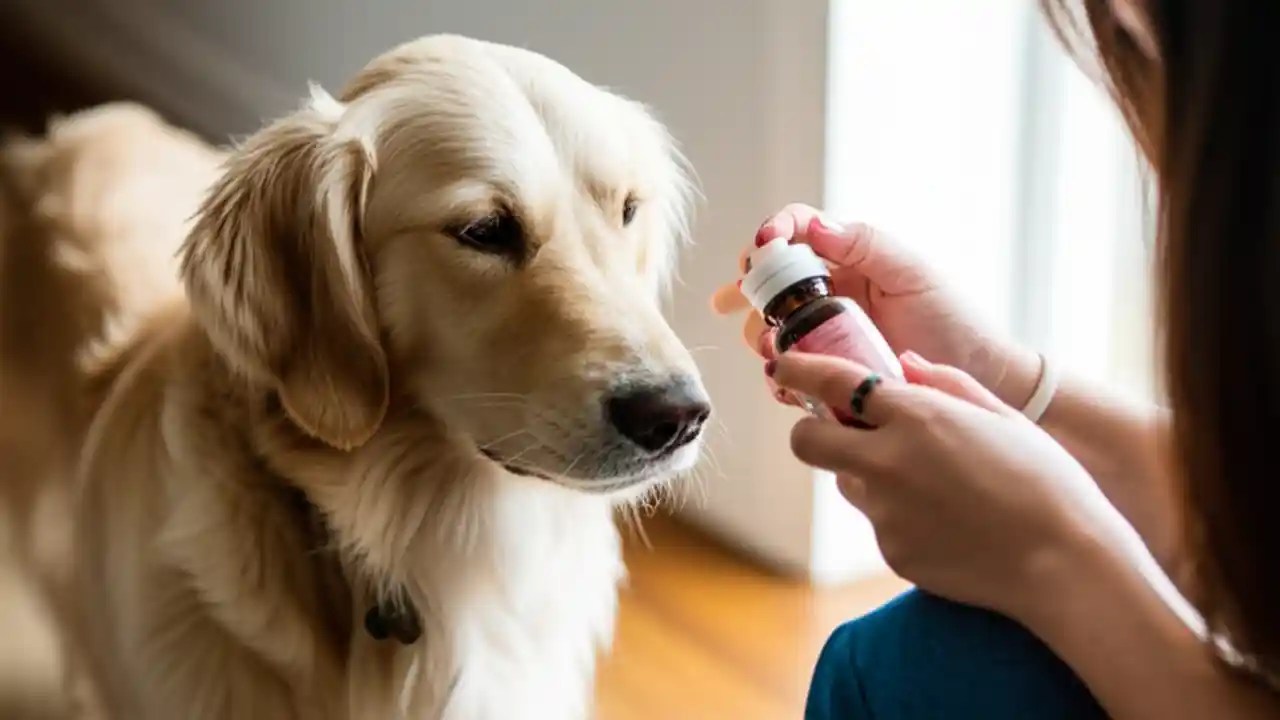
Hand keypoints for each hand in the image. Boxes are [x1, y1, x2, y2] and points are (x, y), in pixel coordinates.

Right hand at [711, 203, 1040, 407]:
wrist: (982, 380)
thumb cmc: (955, 321)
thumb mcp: (914, 273)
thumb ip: (866, 244)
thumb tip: (814, 226)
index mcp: (849, 258)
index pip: (796, 231)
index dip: (772, 233)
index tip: (764, 246)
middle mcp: (830, 293)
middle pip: (770, 281)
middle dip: (750, 289)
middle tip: (744, 303)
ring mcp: (825, 334)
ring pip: (769, 327)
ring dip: (760, 335)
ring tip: (773, 347)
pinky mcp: (827, 373)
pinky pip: (789, 371)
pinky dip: (779, 375)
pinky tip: (786, 380)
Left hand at [770, 350, 1147, 621]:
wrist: (1064, 562)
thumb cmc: (1046, 481)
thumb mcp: (1002, 416)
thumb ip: (946, 383)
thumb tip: (904, 365)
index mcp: (917, 416)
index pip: (829, 382)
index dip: (796, 369)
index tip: (783, 366)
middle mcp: (888, 461)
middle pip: (805, 440)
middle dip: (810, 429)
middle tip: (837, 429)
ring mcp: (885, 511)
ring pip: (845, 482)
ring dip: (865, 473)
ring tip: (927, 482)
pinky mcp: (891, 550)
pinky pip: (878, 522)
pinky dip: (898, 515)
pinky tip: (946, 520)